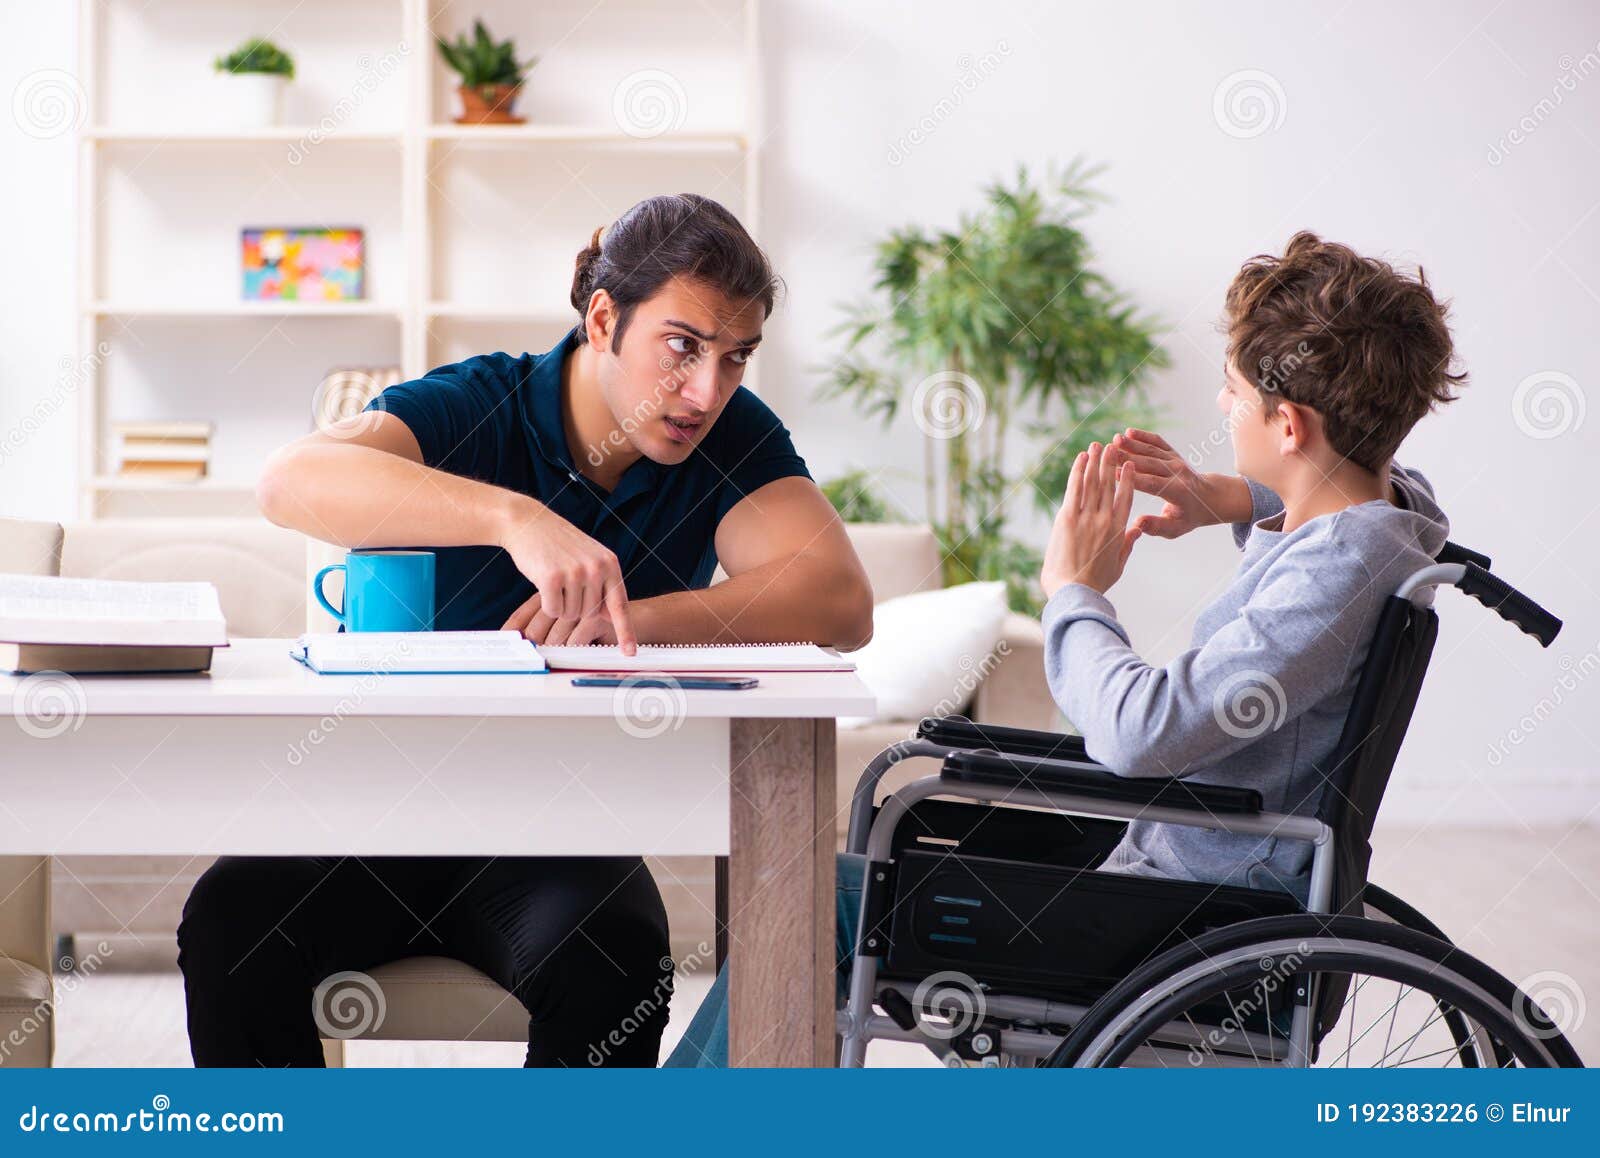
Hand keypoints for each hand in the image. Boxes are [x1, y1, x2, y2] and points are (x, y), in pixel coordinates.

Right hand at [495, 500, 636, 653]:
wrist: (529, 522)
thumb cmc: (558, 543)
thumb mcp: (589, 558)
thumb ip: (603, 585)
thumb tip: (609, 616)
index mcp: (610, 563)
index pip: (620, 605)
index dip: (626, 631)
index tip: (630, 652)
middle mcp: (596, 568)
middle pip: (589, 613)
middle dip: (574, 605)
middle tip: (564, 582)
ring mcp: (575, 573)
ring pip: (570, 614)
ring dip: (559, 603)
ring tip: (555, 577)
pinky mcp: (552, 578)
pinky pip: (553, 610)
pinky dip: (547, 603)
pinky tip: (544, 580)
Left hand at [1041, 442, 1140, 598]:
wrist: (1074, 591)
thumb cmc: (1095, 583)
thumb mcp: (1117, 565)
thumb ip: (1127, 545)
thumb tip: (1137, 530)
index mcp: (1119, 531)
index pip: (1126, 498)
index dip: (1128, 479)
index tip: (1130, 465)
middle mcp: (1104, 520)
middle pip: (1109, 485)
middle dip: (1110, 463)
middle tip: (1112, 446)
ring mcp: (1086, 517)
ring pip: (1092, 482)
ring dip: (1094, 461)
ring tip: (1096, 445)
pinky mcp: (1067, 518)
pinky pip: (1074, 488)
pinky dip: (1077, 471)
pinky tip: (1080, 458)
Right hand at [1108, 429, 1251, 538]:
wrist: (1209, 498)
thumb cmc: (1188, 517)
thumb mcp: (1176, 529)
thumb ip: (1157, 526)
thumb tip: (1137, 522)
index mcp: (1177, 492)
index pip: (1152, 484)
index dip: (1133, 478)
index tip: (1114, 474)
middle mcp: (1177, 473)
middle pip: (1150, 463)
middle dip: (1128, 457)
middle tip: (1108, 452)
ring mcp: (1176, 460)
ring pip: (1152, 450)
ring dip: (1133, 444)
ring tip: (1115, 439)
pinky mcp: (1173, 453)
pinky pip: (1158, 442)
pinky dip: (1144, 436)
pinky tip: (1129, 432)